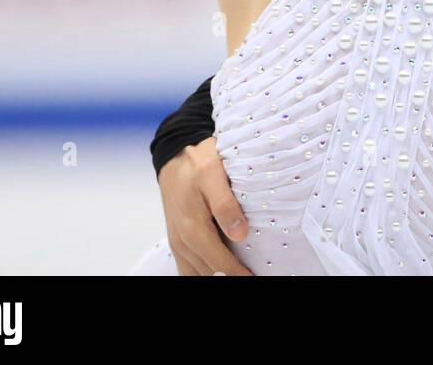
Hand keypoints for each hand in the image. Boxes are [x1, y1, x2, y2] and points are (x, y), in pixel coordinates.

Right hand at [157, 137, 252, 275]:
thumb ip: (225, 205)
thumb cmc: (197, 162)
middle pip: (210, 274)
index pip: (221, 265)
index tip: (258, 276)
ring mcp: (179, 244)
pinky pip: (189, 268)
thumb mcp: (213, 174)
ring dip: (218, 276)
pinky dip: (204, 273)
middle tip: (255, 275)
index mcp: (193, 229)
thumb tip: (240, 234)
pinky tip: (221, 271)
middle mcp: (182, 242)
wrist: (175, 155)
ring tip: (240, 273)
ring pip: (198, 274)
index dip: (240, 275)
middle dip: (232, 277)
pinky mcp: (178, 241)